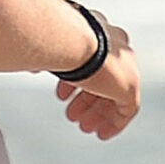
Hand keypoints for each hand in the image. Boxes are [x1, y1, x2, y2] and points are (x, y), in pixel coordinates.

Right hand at [52, 16, 138, 139]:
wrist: (66, 38)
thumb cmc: (51, 36)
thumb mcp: (47, 47)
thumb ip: (46, 59)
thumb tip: (34, 68)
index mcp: (99, 29)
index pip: (92, 59)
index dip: (76, 81)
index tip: (64, 95)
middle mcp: (116, 45)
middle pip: (105, 78)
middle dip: (87, 99)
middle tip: (74, 114)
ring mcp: (126, 65)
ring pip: (116, 95)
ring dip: (97, 112)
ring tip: (83, 126)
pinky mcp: (130, 85)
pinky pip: (127, 109)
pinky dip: (115, 123)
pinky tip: (102, 134)